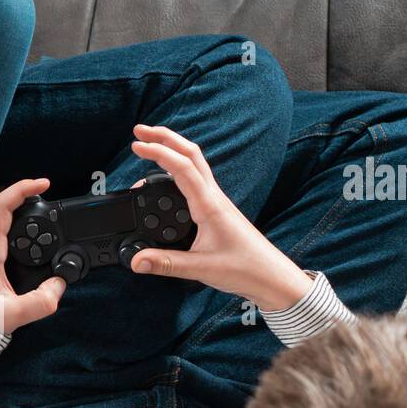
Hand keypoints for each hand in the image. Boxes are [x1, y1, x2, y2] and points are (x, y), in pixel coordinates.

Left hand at [0, 178, 66, 333]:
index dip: (23, 188)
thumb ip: (42, 301)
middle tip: (50, 205)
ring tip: (43, 226)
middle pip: (5, 212)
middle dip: (29, 203)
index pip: (3, 205)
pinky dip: (16, 237)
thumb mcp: (13, 314)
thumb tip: (59, 286)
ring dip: (22, 222)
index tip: (44, 183)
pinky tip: (28, 249)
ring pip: (2, 226)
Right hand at [128, 124, 311, 311]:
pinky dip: (180, 167)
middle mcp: (214, 197)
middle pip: (190, 153)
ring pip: (196, 162)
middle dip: (164, 137)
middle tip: (140, 131)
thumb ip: (164, 264)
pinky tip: (171, 175)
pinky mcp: (218, 208)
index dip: (157, 152)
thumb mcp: (200, 268)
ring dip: (173, 148)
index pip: (181, 167)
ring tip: (151, 144)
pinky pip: (198, 178)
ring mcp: (218, 200)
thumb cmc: (244, 268)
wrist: (270, 276)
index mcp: (209, 205)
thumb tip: (135, 261)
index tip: (136, 145)